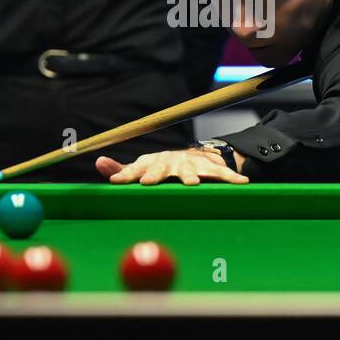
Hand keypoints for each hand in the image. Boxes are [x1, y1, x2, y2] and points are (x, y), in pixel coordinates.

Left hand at [96, 148, 248, 185]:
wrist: (192, 156)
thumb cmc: (161, 167)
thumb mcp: (141, 168)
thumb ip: (121, 170)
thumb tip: (98, 162)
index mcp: (152, 162)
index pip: (137, 167)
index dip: (128, 174)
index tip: (118, 181)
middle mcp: (171, 161)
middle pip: (163, 168)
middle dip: (158, 175)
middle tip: (149, 182)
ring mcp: (191, 164)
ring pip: (191, 171)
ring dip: (191, 177)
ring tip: (193, 184)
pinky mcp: (211, 169)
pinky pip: (222, 174)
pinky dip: (231, 178)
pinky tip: (241, 183)